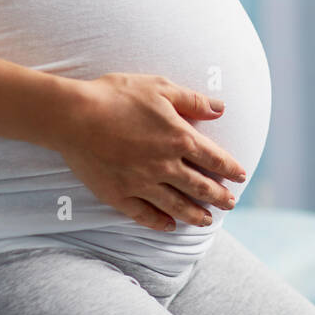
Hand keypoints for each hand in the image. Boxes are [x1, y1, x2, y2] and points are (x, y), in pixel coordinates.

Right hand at [52, 73, 245, 230]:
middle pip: (199, 186)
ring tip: (207, 221)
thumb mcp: (159, 87)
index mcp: (178, 138)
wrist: (73, 115)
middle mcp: (165, 165)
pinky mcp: (118, 194)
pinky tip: (168, 226)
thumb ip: (192, 100)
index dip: (230, 168)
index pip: (214, 158)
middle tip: (231, 204)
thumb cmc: (116, 95)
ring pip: (176, 204)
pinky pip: (144, 214)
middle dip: (219, 196)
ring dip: (195, 215)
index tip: (241, 177)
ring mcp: (142, 183)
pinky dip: (159, 222)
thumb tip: (220, 109)